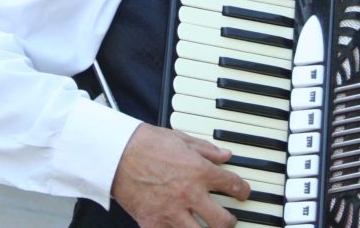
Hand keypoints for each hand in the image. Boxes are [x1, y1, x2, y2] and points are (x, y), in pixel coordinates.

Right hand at [112, 124, 249, 227]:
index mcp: (199, 171)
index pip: (232, 185)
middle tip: (229, 219)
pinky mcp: (153, 223)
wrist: (116, 154)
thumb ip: (206, 150)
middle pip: (223, 221)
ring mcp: (172, 212)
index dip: (243, 190)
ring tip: (207, 227)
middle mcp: (189, 194)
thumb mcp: (181, 139)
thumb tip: (225, 155)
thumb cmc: (146, 143)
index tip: (243, 192)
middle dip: (230, 222)